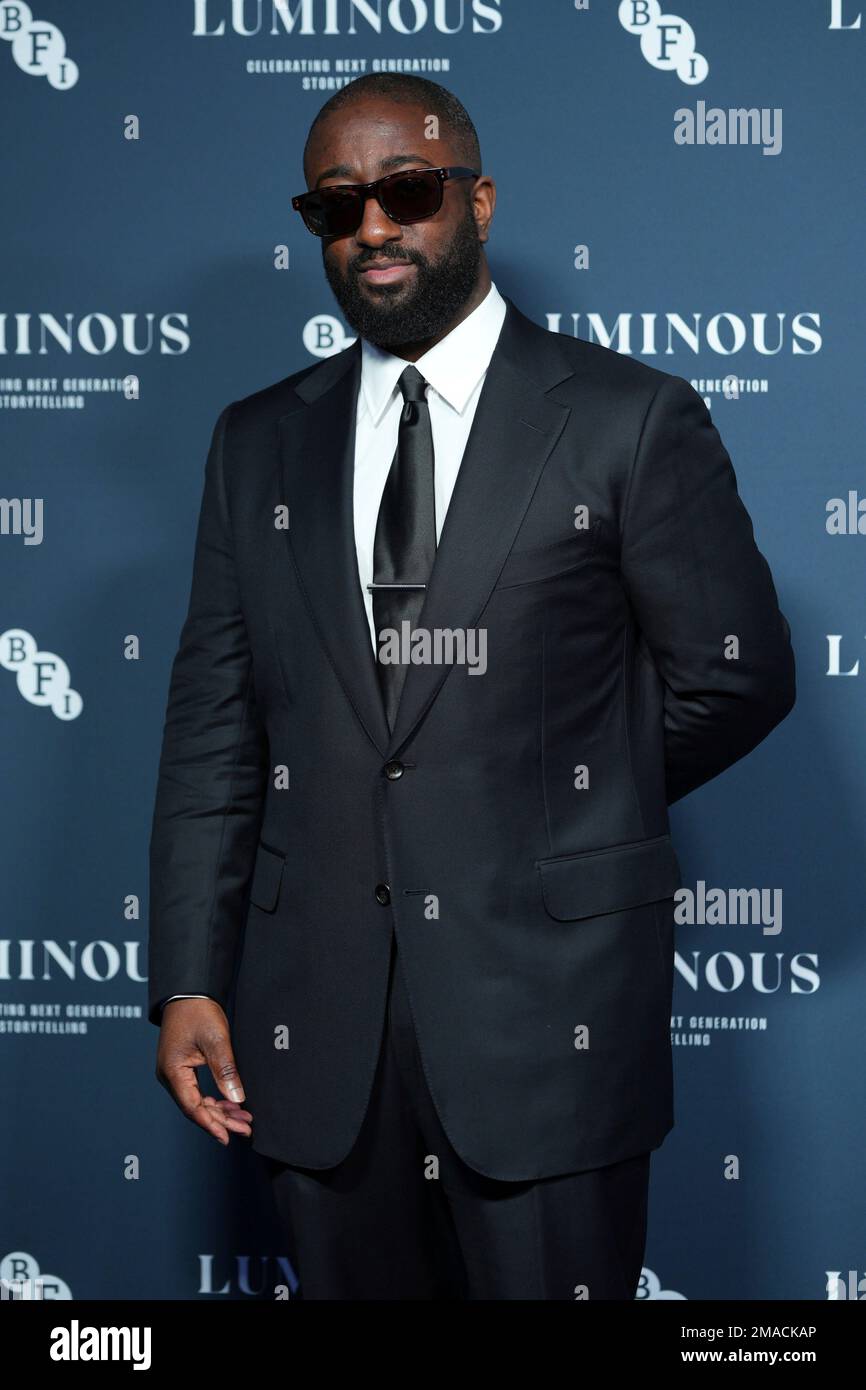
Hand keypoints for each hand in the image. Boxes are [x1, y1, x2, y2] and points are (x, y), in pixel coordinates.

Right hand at [156, 998, 252, 1145]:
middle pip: (195, 1108)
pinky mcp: (181, 1068)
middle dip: (221, 1120)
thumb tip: (237, 1098)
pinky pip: (197, 1091)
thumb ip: (226, 1070)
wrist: (189, 993)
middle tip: (244, 1129)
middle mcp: (169, 1075)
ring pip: (197, 1101)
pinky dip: (214, 1099)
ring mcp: (174, 1072)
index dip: (211, 1124)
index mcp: (173, 1071)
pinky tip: (231, 1104)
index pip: (192, 1107)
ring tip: (243, 1120)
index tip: (228, 1136)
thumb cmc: (198, 1012)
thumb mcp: (216, 1040)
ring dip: (220, 1111)